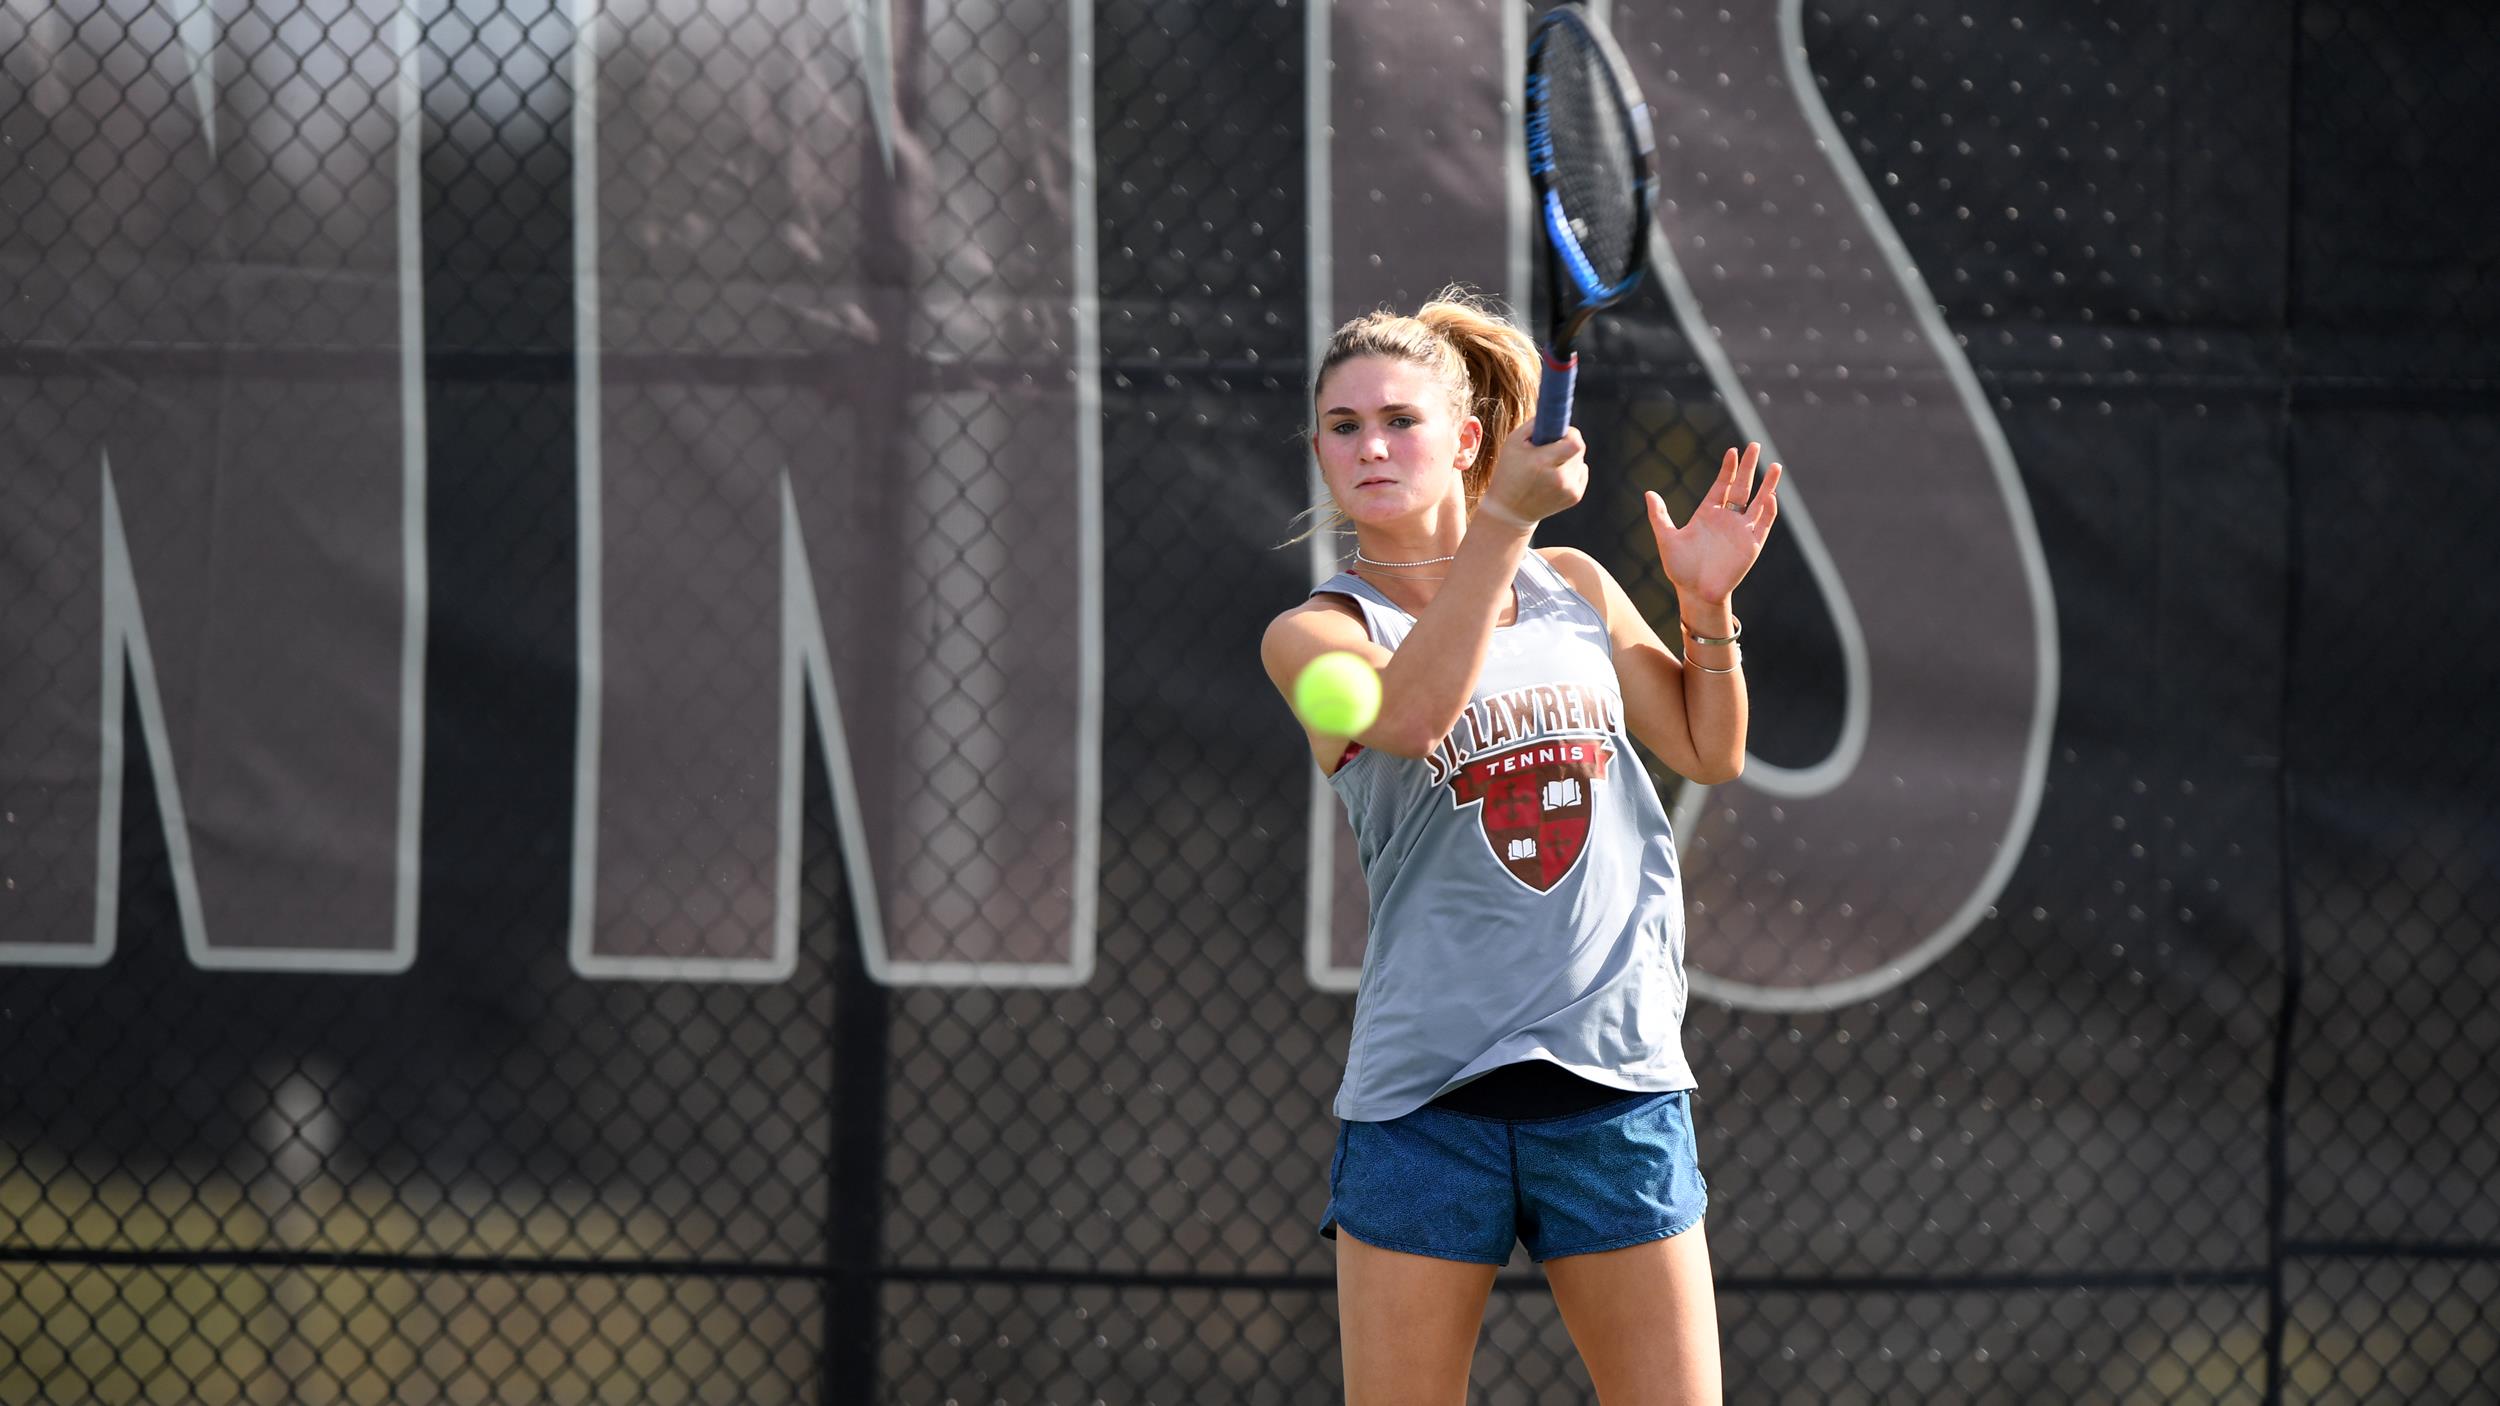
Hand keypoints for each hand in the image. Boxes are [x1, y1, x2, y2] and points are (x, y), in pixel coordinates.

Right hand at [1479, 423, 1588, 526]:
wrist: (1510, 512)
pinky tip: (1554, 478)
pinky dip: (1571, 471)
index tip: (1560, 433)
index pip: (1575, 442)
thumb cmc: (1509, 472)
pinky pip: (1581, 472)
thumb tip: (1553, 411)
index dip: (1570, 434)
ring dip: (1568, 458)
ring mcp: (1568, 489)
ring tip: (1549, 467)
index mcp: (1542, 463)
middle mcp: (1559, 478)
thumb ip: (1535, 424)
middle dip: (1567, 444)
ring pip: (1580, 460)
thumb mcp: (1512, 443)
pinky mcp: (1575, 497)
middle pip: (1579, 449)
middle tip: (1552, 449)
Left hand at [1647, 442, 1782, 603]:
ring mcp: (1741, 531)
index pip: (1722, 485)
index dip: (1728, 469)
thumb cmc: (1680, 568)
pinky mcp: (1751, 545)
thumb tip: (1649, 493)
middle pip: (1742, 487)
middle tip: (1755, 445)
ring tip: (1776, 467)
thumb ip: (1659, 516)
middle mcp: (1727, 519)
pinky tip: (1770, 497)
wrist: (1696, 593)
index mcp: (1708, 514)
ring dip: (1767, 486)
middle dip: (1748, 467)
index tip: (1732, 451)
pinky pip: (1763, 525)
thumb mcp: (1667, 539)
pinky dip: (1768, 511)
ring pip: (1758, 502)